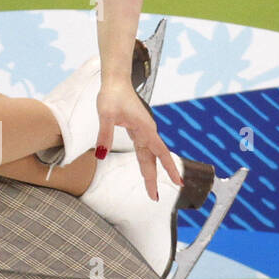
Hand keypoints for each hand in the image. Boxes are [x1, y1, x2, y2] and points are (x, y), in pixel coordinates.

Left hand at [95, 82, 182, 200]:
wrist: (116, 81)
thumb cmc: (112, 95)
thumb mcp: (106, 115)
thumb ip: (104, 134)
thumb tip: (101, 155)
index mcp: (145, 129)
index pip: (160, 153)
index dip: (169, 168)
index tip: (178, 182)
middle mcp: (148, 131)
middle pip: (154, 159)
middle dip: (154, 178)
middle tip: (154, 197)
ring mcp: (143, 131)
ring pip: (149, 156)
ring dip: (150, 172)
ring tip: (151, 189)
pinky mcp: (138, 129)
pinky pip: (144, 149)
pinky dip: (146, 161)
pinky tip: (146, 169)